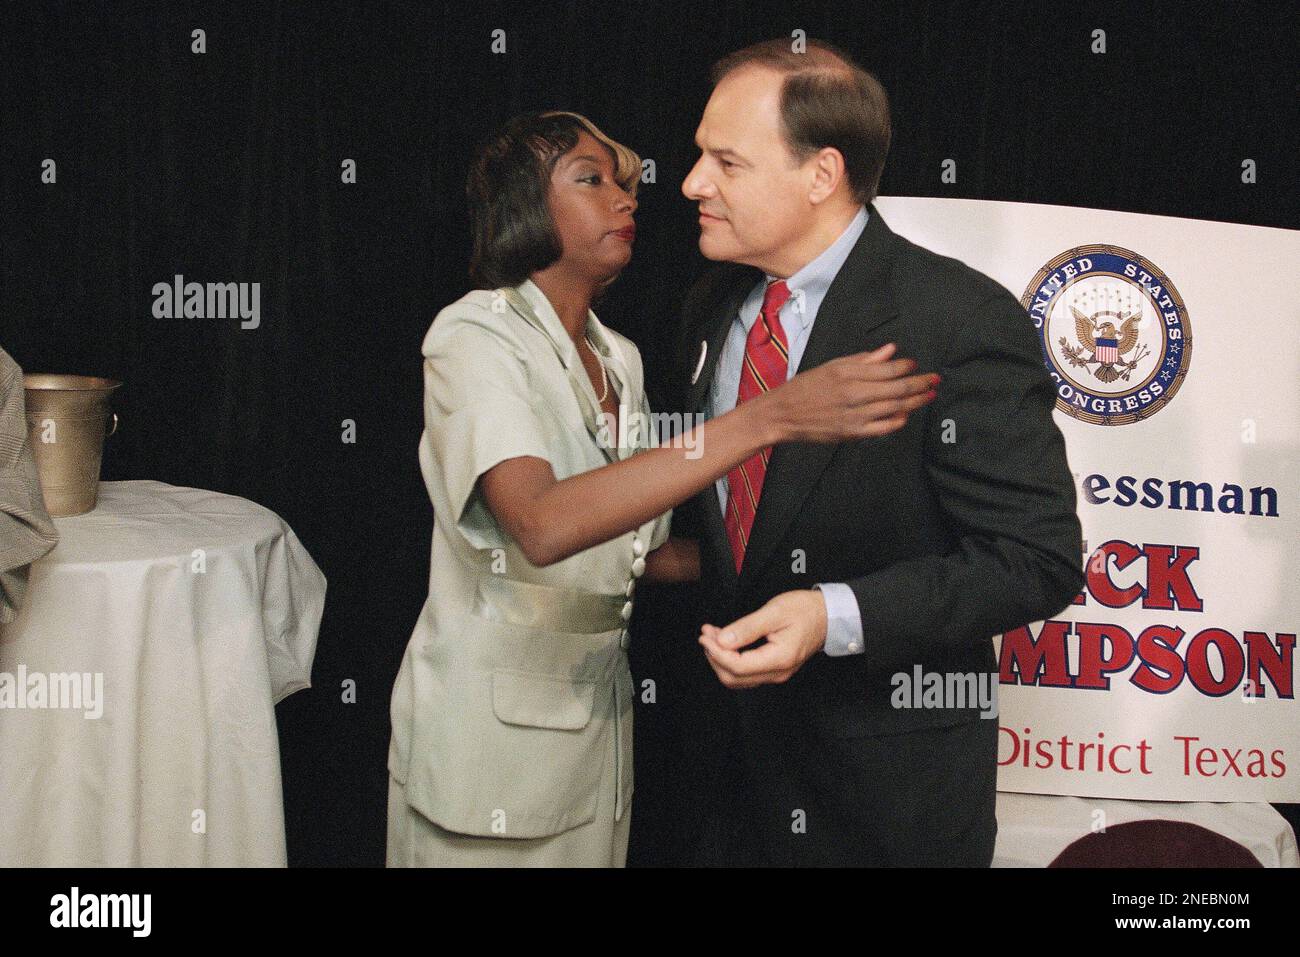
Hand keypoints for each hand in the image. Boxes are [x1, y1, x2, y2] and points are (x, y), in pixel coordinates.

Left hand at [697, 589, 827, 688]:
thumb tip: (723, 641)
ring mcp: (776, 673)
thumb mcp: (774, 612)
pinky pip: (746, 672)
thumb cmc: (805, 610)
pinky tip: (725, 642)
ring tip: (713, 636)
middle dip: (715, 656)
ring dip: (721, 659)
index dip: (716, 652)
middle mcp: (778, 672)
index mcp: (779, 659)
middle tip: (707, 633)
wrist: (827, 616)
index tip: (705, 635)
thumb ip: (747, 628)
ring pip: (738, 678)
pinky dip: (731, 660)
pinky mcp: (774, 669)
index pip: (737, 666)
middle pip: (734, 678)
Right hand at [760, 342, 938, 444]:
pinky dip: (898, 420)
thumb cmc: (805, 388)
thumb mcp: (832, 366)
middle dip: (920, 383)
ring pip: (894, 407)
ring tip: (928, 396)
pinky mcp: (852, 433)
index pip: (888, 368)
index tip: (915, 365)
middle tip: (934, 380)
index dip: (907, 366)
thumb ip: (863, 360)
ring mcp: (854, 415)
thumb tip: (890, 350)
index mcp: (847, 373)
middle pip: (897, 387)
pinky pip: (883, 428)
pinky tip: (906, 415)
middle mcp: (853, 393)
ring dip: (915, 401)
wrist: (782, 414)